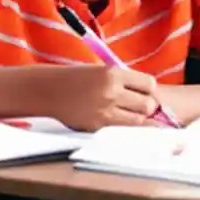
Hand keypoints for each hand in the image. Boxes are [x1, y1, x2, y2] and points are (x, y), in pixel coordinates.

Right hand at [41, 65, 159, 131]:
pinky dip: (123, 125)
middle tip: (138, 104)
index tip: (143, 90)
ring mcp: (105, 112)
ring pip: (139, 120)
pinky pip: (122, 129)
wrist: (49, 90)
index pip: (149, 84)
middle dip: (147, 105)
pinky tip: (116, 119)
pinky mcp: (98, 127)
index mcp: (112, 74)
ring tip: (127, 112)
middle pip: (148, 105)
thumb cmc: (77, 78)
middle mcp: (111, 93)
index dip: (148, 88)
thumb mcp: (101, 70)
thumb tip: (151, 94)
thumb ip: (124, 80)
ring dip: (137, 117)